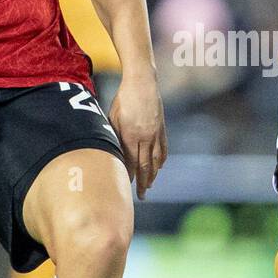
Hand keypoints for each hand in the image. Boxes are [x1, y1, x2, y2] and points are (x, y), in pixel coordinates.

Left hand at [108, 70, 166, 198]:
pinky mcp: (162, 128)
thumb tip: (115, 155)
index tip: (126, 187)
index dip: (129, 177)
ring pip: (156, 160)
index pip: (131, 163)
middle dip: (143, 183)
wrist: (142, 82)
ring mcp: (156, 133)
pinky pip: (164, 149)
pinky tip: (159, 167)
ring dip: (153, 175)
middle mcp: (146, 137)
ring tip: (149, 185)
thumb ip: (115, 137)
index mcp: (131, 135)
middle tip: (141, 195)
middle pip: (146, 166)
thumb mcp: (113, 118)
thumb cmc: (123, 99)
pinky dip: (161, 161)